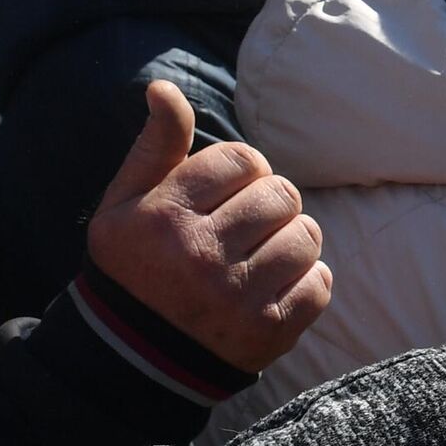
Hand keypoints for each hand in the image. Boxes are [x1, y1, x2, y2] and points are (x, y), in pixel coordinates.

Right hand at [85, 82, 331, 372]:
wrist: (135, 357)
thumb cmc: (135, 266)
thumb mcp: (124, 205)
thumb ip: (154, 146)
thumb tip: (164, 88)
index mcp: (163, 217)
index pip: (244, 159)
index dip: (243, 171)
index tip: (227, 194)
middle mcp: (200, 255)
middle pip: (283, 194)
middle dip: (271, 204)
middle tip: (246, 226)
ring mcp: (238, 295)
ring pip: (308, 235)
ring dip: (292, 240)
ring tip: (260, 255)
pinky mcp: (270, 329)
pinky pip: (321, 282)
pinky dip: (306, 281)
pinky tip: (272, 288)